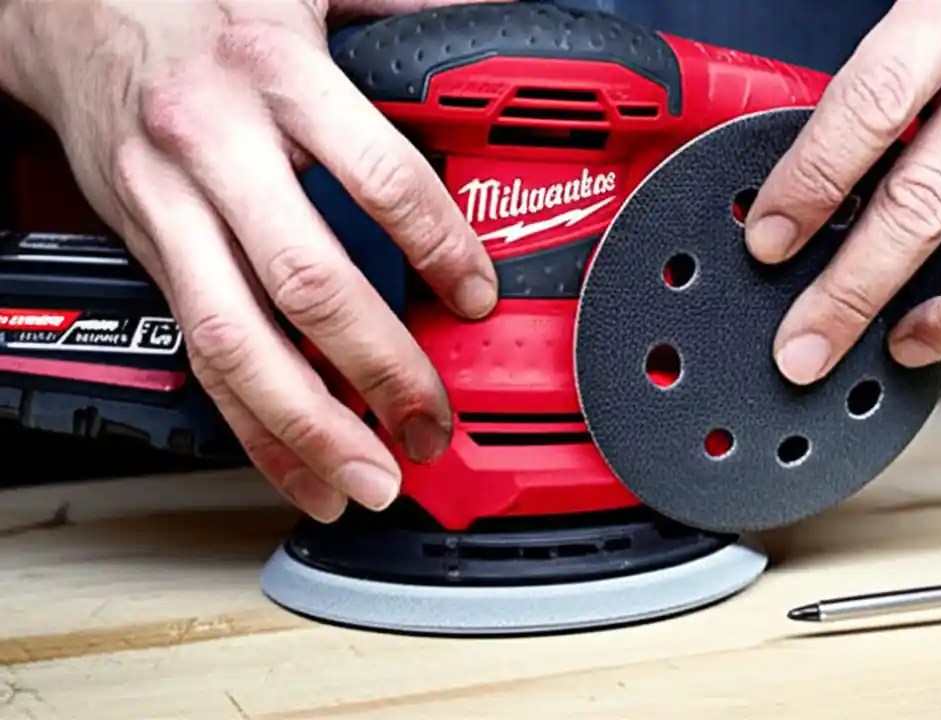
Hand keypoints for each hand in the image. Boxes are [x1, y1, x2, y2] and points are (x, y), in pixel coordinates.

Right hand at [0, 0, 506, 520]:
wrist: (62, 5)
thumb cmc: (193, 0)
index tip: (478, 295)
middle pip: (304, 281)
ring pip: (234, 340)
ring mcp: (169, 207)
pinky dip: (247, 422)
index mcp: (273, 72)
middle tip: (431, 422)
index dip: (437, 244)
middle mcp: (215, 148)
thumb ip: (401, 10)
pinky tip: (294, 463)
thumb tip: (493, 29)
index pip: (375, 174)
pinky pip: (198, 350)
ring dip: (306, 426)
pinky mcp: (146, 250)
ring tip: (368, 480)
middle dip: (376, 367)